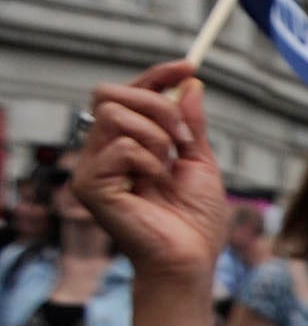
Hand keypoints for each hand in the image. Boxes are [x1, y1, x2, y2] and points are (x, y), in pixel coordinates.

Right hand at [77, 64, 225, 285]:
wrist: (190, 259)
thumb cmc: (195, 220)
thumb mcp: (200, 162)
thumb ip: (190, 125)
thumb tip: (189, 84)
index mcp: (126, 143)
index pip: (129, 93)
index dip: (157, 75)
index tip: (190, 66)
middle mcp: (102, 151)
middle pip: (110, 93)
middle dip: (156, 105)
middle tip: (183, 139)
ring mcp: (91, 168)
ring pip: (115, 114)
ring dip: (156, 136)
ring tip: (168, 168)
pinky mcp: (89, 185)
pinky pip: (121, 147)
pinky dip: (149, 161)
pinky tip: (155, 185)